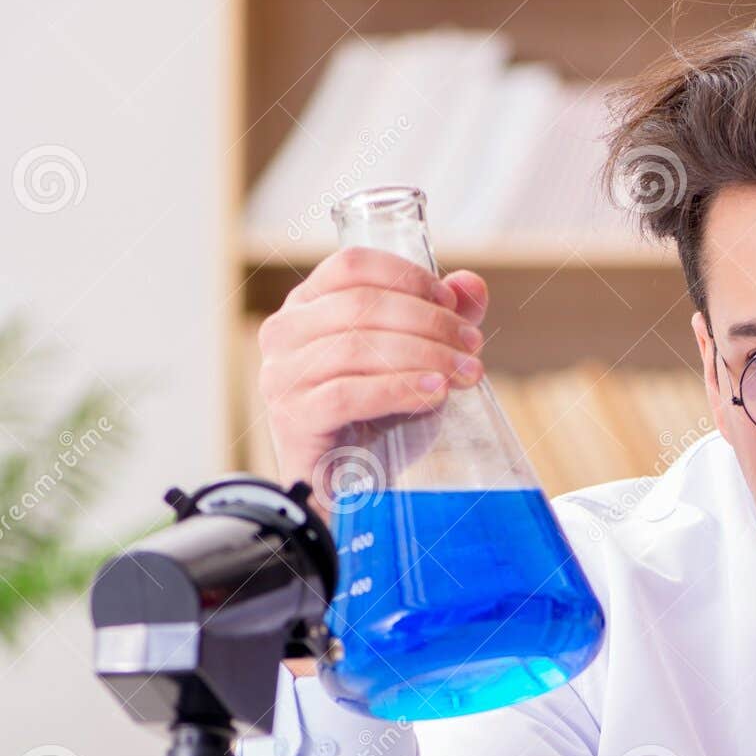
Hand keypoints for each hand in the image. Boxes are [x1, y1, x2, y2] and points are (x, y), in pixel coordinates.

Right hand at [257, 248, 489, 509]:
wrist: (351, 489)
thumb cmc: (379, 420)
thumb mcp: (417, 364)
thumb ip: (441, 322)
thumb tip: (473, 285)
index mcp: (309, 306)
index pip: (352, 266)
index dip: (407, 277)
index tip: (451, 304)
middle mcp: (286, 332)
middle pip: (361, 305)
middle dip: (429, 322)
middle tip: (473, 345)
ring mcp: (282, 375)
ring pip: (357, 347)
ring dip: (423, 355)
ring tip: (466, 373)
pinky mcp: (292, 417)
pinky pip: (347, 393)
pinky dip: (399, 389)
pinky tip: (437, 394)